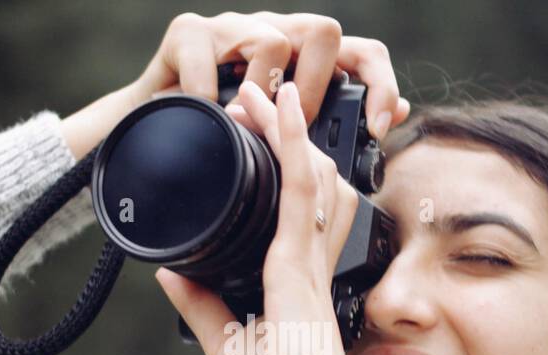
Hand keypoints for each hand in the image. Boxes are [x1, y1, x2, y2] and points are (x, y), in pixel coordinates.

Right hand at [134, 11, 409, 137]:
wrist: (147, 127)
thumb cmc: (220, 130)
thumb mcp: (282, 131)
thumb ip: (336, 119)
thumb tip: (400, 112)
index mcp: (302, 58)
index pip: (361, 54)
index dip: (380, 86)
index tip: (378, 130)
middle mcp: (272, 33)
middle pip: (324, 30)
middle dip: (317, 84)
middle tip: (298, 125)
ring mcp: (229, 29)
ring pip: (269, 40)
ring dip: (260, 91)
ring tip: (242, 121)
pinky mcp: (187, 33)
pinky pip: (207, 65)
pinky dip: (206, 99)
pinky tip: (202, 117)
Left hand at [156, 80, 386, 354]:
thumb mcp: (228, 350)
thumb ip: (203, 307)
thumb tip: (169, 272)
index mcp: (297, 287)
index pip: (301, 215)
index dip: (292, 171)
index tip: (262, 140)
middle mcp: (308, 270)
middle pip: (311, 187)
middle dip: (288, 141)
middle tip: (259, 103)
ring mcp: (308, 267)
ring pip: (309, 179)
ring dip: (287, 132)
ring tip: (265, 92)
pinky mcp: (300, 271)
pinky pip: (300, 195)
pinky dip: (291, 149)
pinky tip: (280, 114)